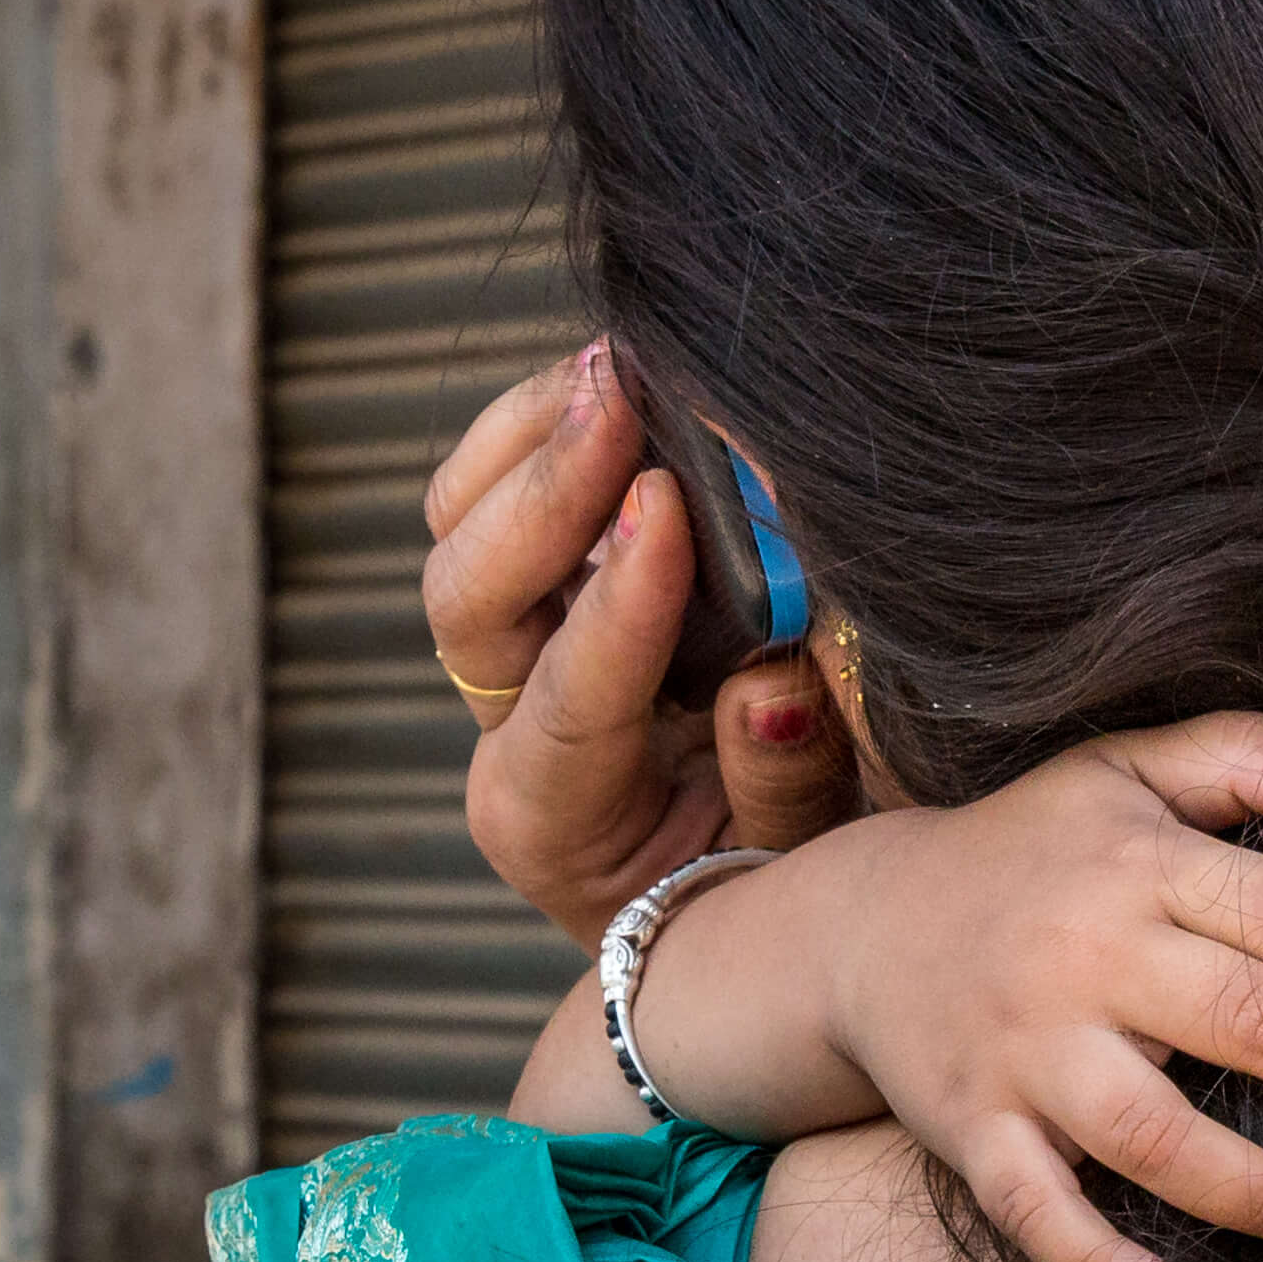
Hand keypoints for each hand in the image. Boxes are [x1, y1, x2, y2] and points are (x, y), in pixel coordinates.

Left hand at [424, 343, 858, 944]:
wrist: (734, 897)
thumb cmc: (782, 884)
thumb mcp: (802, 863)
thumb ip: (785, 784)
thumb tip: (772, 683)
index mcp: (554, 819)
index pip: (573, 699)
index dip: (621, 600)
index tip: (669, 505)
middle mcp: (505, 732)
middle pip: (467, 597)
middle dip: (544, 493)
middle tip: (623, 406)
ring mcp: (511, 655)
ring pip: (460, 525)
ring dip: (532, 435)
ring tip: (619, 365)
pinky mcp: (541, 594)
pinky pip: (499, 493)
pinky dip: (548, 425)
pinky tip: (620, 371)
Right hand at [797, 716, 1262, 1261]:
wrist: (857, 924)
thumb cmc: (1028, 853)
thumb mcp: (1121, 772)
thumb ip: (1237, 756)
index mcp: (1139, 865)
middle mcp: (1086, 956)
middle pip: (1254, 1026)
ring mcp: (1025, 1051)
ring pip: (1159, 1138)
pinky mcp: (969, 1129)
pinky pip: (1036, 1212)